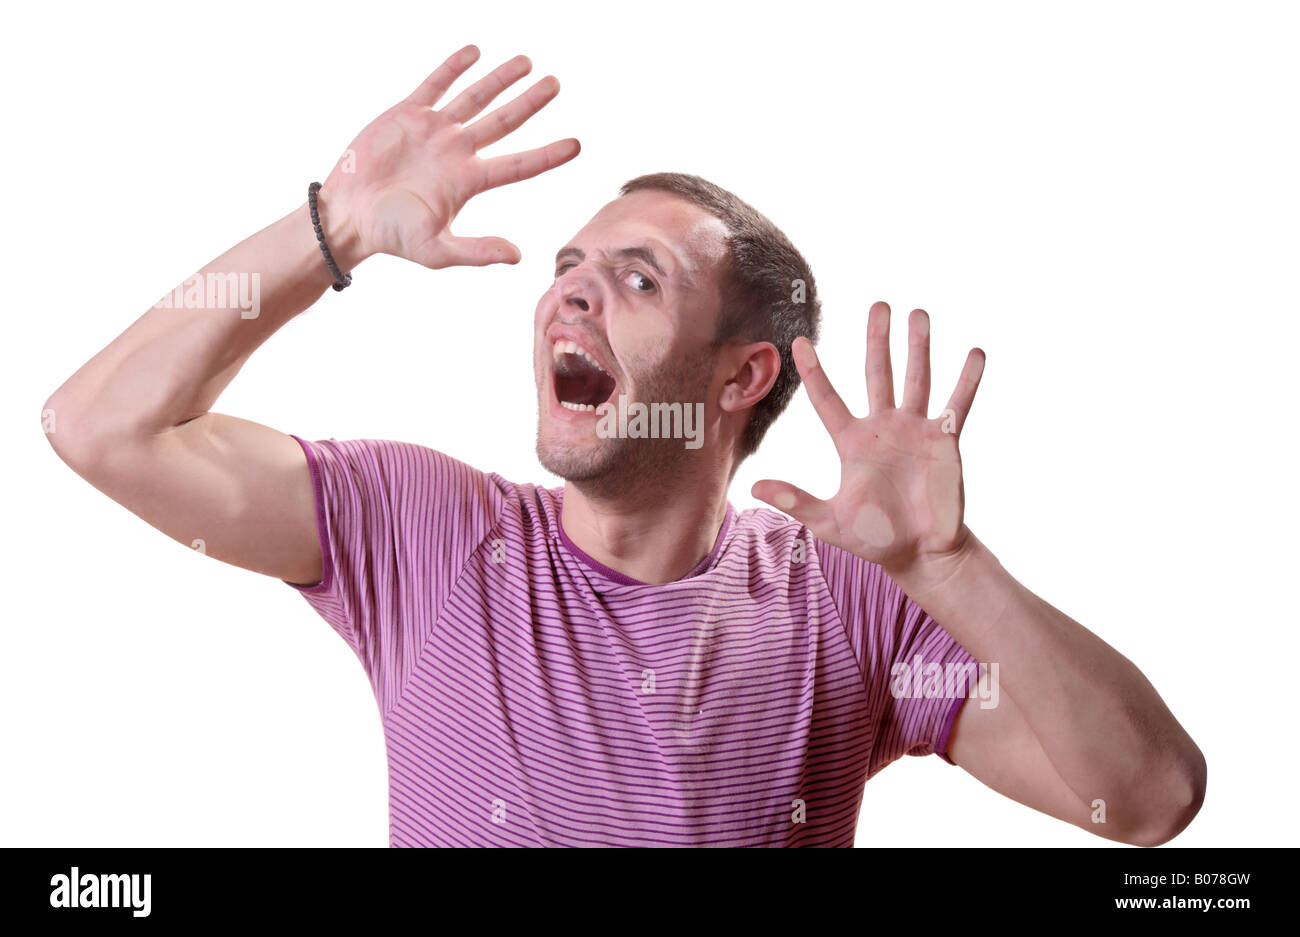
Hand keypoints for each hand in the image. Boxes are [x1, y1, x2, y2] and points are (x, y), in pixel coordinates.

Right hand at [318, 45, 579, 269]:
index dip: (548, 155)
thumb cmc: (392, 237)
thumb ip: (477, 252)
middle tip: (555, 83)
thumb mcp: (437, 250)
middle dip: (530, 102)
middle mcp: (457, 153)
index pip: (519, 165)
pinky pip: (435, 85)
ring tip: (526, 61)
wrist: (348, 215)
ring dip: (500, 79)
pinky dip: (453, 68)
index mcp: (468, 182)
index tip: (577, 144)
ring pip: (475, 98)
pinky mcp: (407, 115)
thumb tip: (518, 256)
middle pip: (503, 122)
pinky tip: (475, 52)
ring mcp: (434, 131)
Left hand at [752, 301, 985, 579]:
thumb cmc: (875, 538)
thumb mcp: (829, 521)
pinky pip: (957, 405)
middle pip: (878, 374)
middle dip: (877, 340)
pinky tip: (974, 352)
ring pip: (917, 379)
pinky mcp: (945, 442)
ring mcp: (916, 431)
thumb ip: (795, 500)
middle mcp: (883, 428)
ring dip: (918, 347)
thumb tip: (754, 486)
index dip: (814, 371)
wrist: (920, 554)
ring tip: (918, 313)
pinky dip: (966, 380)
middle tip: (878, 305)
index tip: (801, 341)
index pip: (827, 398)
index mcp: (852, 442)